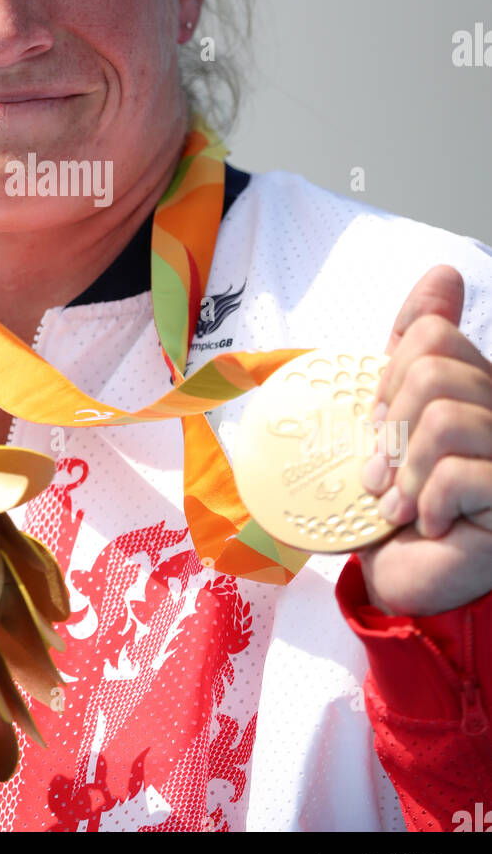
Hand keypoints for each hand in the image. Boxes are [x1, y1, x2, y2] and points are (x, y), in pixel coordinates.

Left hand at [357, 265, 491, 615]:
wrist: (409, 579)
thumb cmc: (398, 503)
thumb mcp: (393, 420)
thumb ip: (412, 350)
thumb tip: (445, 273)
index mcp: (473, 385)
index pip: (430, 332)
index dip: (387, 376)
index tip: (380, 422)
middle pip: (431, 367)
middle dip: (390, 425)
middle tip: (384, 472)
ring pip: (444, 417)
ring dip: (406, 472)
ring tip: (402, 504)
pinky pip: (457, 474)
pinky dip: (427, 504)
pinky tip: (432, 525)